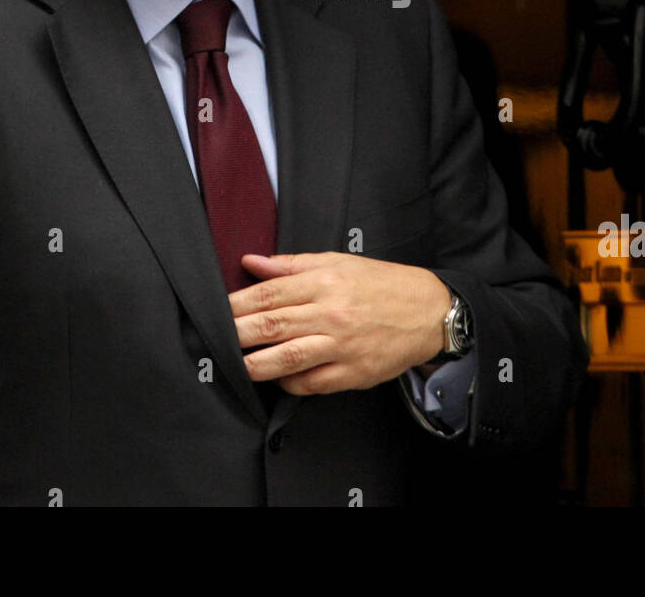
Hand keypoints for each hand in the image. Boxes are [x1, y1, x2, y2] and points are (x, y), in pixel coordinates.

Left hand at [229, 252, 451, 394]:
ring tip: (236, 364)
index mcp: (326, 282)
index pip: (270, 293)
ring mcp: (342, 346)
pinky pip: (310, 383)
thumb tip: (252, 262)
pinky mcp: (352, 374)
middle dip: (238, 334)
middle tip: (215, 339)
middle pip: (273, 325)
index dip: (238, 303)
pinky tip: (276, 378)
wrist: (428, 312)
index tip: (217, 310)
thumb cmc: (381, 284)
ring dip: (255, 364)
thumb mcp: (339, 262)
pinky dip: (288, 383)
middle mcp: (332, 314)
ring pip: (287, 358)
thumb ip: (293, 265)